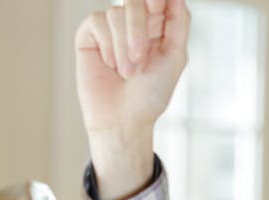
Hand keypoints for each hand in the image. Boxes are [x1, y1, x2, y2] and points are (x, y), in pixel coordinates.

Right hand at [74, 0, 190, 199]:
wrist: (124, 118)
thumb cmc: (152, 93)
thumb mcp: (174, 57)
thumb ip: (178, 24)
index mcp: (159, 27)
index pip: (158, 0)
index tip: (157, 5)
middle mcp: (135, 23)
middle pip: (137, 1)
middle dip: (139, 27)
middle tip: (140, 57)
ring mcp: (111, 28)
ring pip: (117, 11)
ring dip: (124, 45)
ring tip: (127, 73)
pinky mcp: (90, 35)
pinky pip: (98, 21)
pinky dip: (108, 45)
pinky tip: (110, 65)